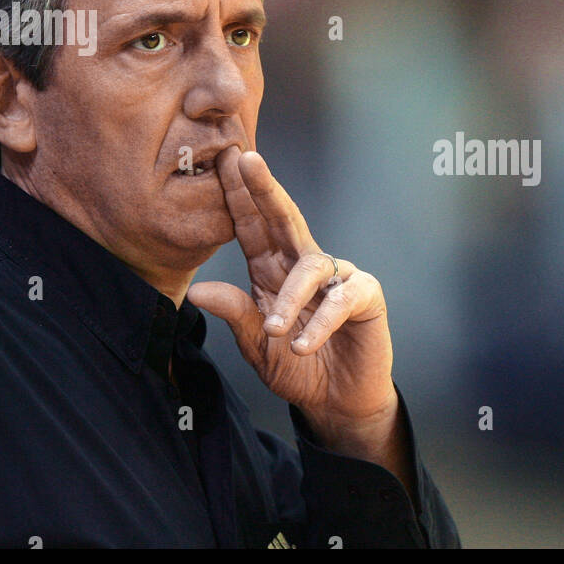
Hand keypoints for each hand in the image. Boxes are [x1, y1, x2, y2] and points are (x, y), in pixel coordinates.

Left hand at [187, 146, 400, 446]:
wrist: (336, 402)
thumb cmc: (296, 368)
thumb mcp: (257, 346)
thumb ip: (236, 315)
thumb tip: (198, 290)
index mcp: (272, 270)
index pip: (252, 226)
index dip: (238, 195)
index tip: (224, 161)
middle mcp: (304, 265)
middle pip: (284, 219)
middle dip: (265, 189)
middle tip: (247, 161)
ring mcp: (337, 278)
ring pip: (311, 266)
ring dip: (291, 298)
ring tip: (275, 329)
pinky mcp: (365, 297)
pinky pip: (342, 299)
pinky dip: (321, 322)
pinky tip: (302, 344)